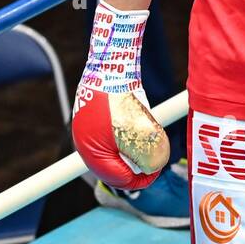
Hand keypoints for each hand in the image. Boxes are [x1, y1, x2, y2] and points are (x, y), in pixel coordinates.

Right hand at [72, 0, 168, 189]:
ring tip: (148, 132)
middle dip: (137, 160)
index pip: (120, 180)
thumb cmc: (123, 102)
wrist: (111, 64)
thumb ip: (152, 158)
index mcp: (91, 155)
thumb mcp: (144, 136)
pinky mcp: (95, 111)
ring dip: (135, 143)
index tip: (159, 170)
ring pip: (116, 146)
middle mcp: (85, 143)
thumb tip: (155, 167)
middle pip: (116, 164)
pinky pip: (114, 129)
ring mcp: (88, 127)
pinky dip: (129, 128)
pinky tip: (139, 117)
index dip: (143, 178)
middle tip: (155, 152)